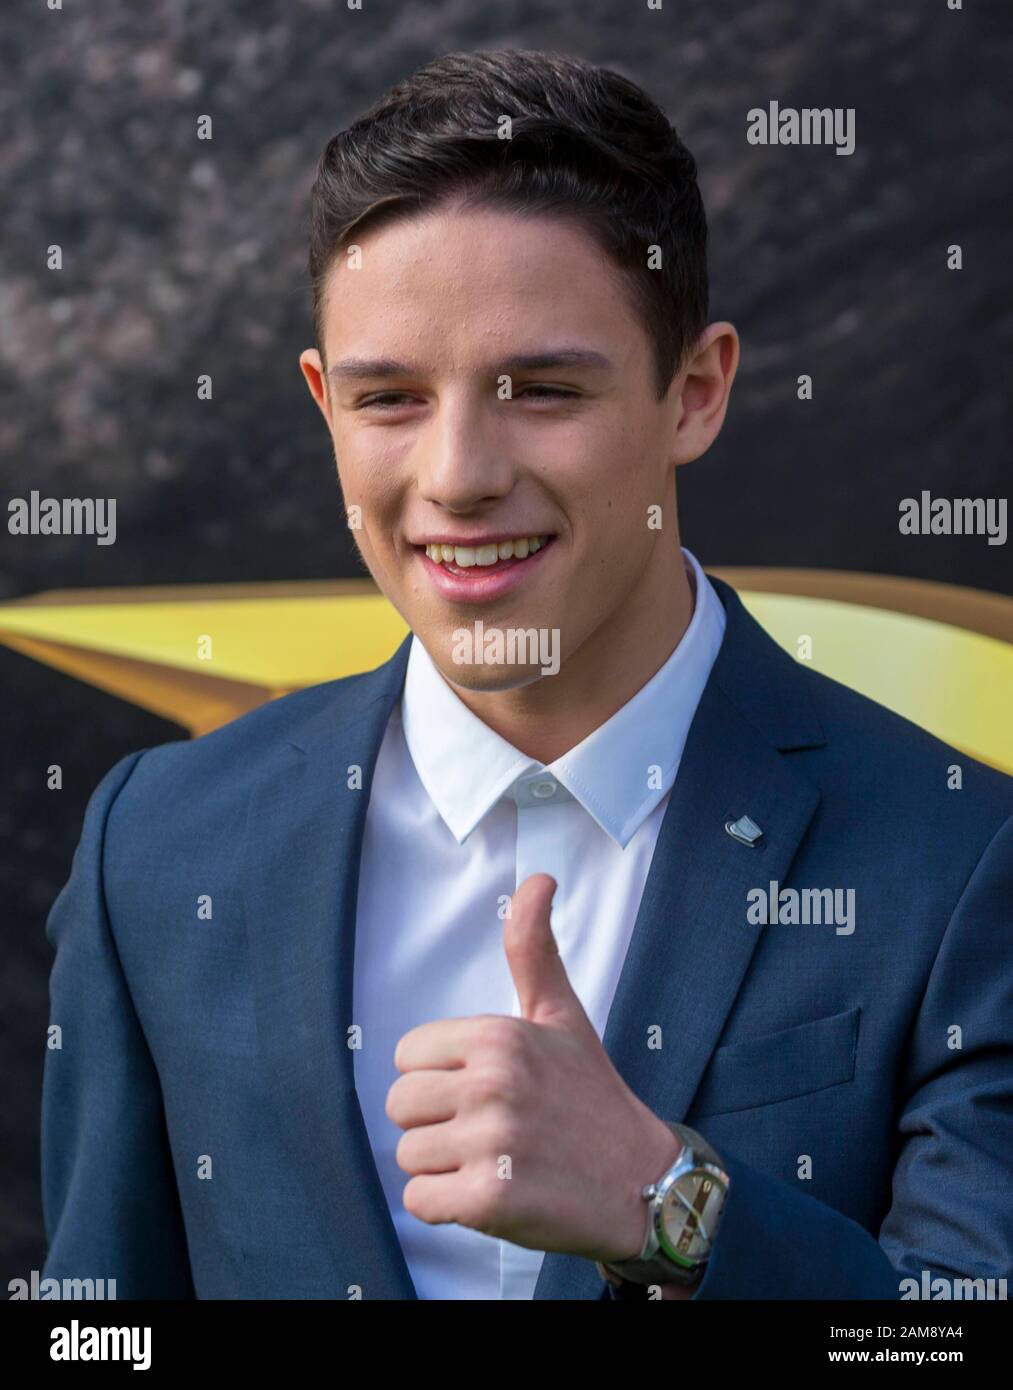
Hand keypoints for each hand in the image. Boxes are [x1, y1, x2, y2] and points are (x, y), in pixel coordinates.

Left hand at [386, 873, 683, 1261]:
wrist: (640, 1181)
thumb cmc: (591, 1095)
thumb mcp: (561, 1014)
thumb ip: (533, 948)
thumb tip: (538, 877)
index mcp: (497, 1035)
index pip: (408, 1056)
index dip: (439, 1076)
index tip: (484, 1089)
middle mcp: (492, 1083)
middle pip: (400, 1104)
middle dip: (436, 1123)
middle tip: (488, 1131)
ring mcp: (491, 1143)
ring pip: (408, 1155)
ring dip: (441, 1168)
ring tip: (492, 1162)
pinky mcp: (490, 1202)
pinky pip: (420, 1202)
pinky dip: (445, 1208)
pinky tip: (488, 1195)